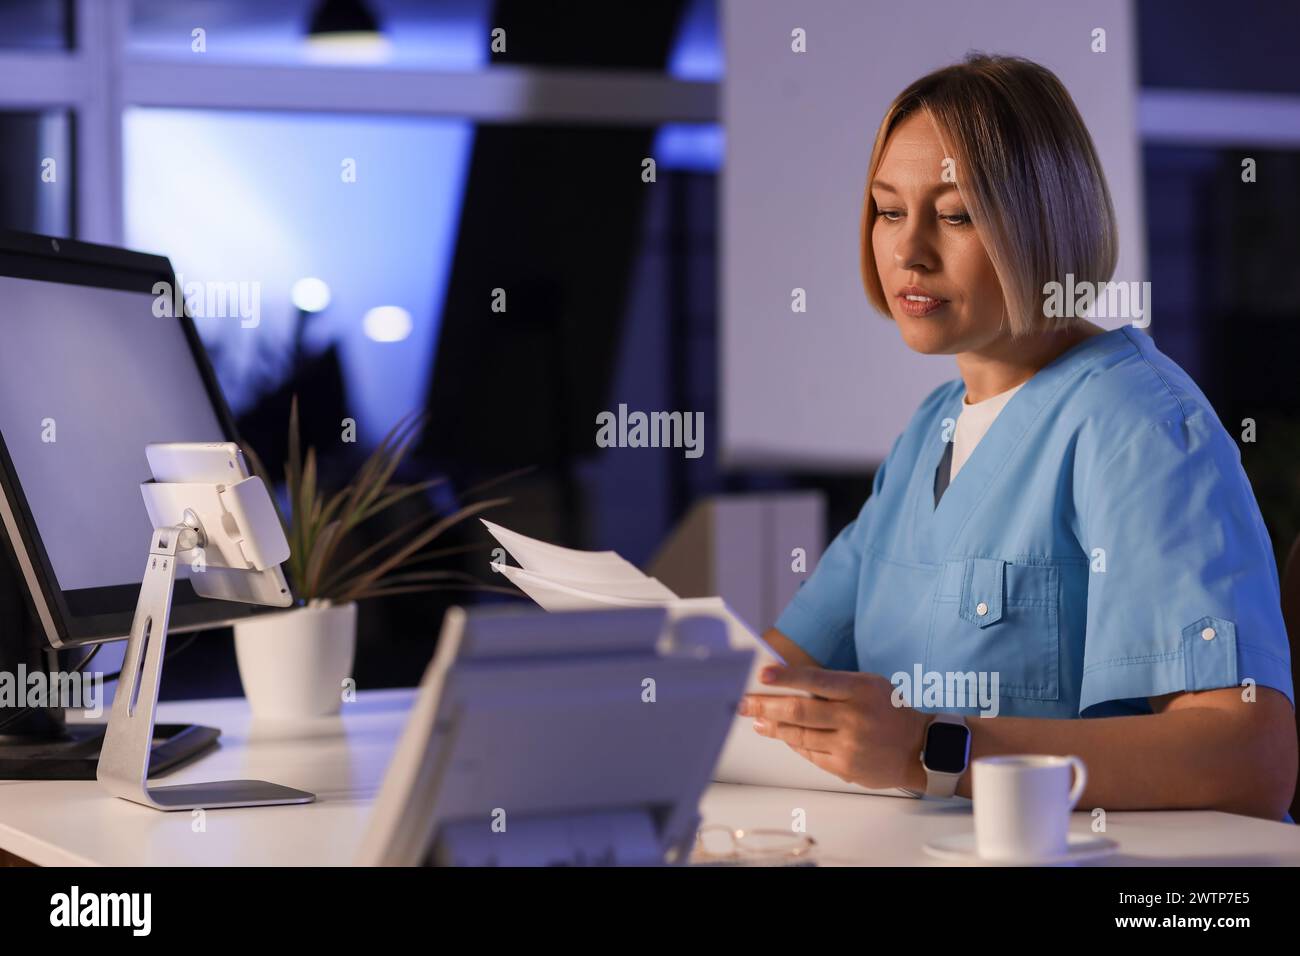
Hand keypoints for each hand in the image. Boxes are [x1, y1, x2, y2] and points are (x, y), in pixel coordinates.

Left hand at [738, 665, 928, 790]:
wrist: (921, 748)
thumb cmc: (890, 710)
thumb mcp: (869, 685)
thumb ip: (834, 684)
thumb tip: (790, 684)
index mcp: (860, 690)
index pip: (814, 679)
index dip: (785, 676)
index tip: (761, 673)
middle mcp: (853, 717)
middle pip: (798, 711)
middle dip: (764, 705)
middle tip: (742, 702)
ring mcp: (848, 745)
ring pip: (799, 735)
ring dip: (772, 727)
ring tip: (756, 719)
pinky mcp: (845, 767)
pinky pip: (809, 754)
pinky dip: (792, 743)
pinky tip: (781, 735)